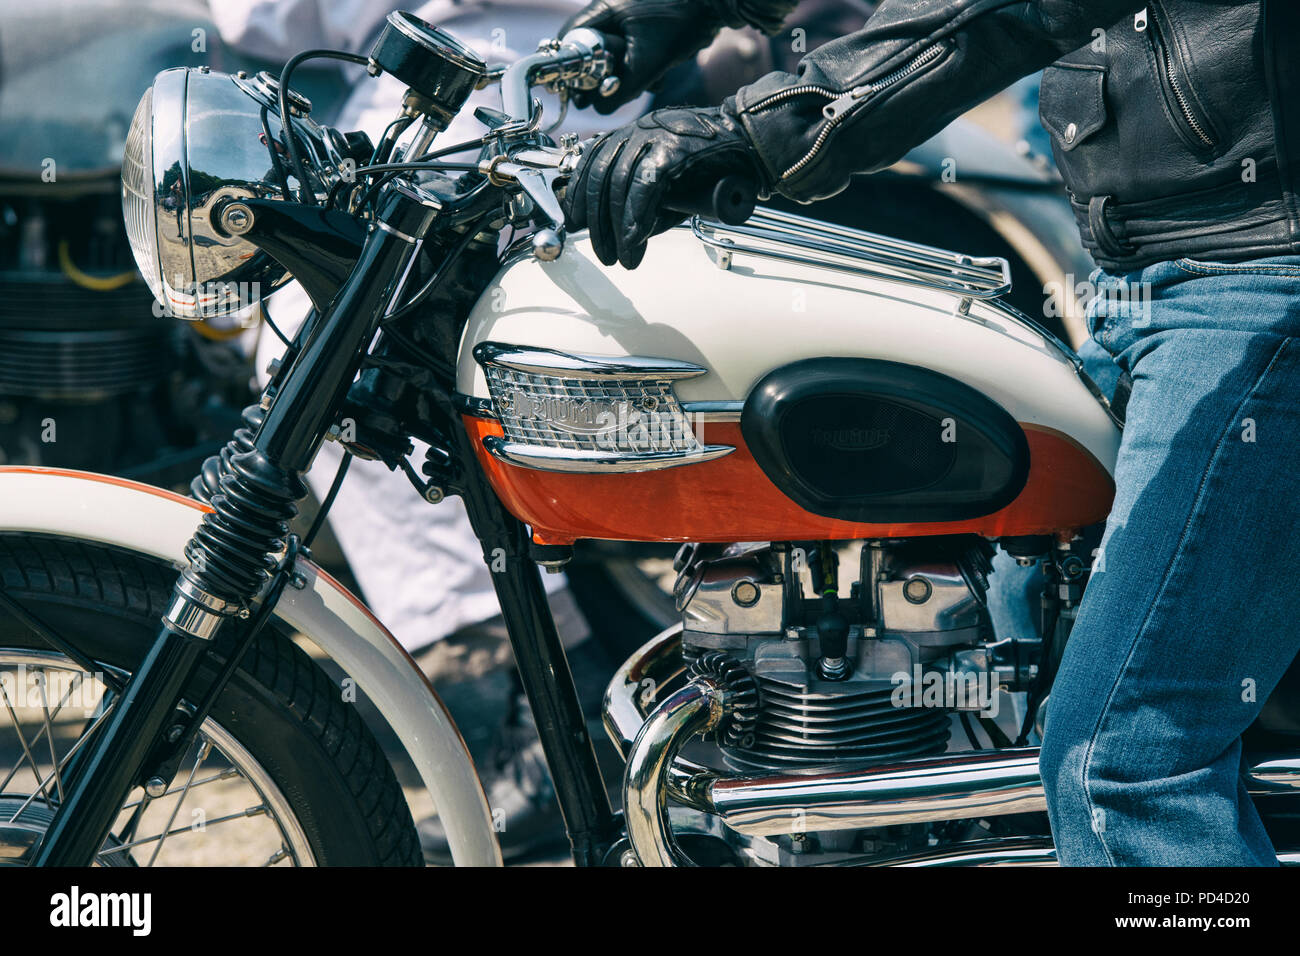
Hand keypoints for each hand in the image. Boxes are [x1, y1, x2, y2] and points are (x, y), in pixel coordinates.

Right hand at [561, 0, 724, 113]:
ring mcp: (630, 15)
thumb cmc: (682, 22)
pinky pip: (635, 51)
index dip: (574, 70)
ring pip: (616, 55)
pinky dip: (644, 66)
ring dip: (629, 75)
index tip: (583, 91)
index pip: (571, 41)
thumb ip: (621, 89)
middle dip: (605, 75)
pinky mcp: (648, 24)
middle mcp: (612, 9)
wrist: (718, 3)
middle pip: (593, 51)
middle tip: (615, 92)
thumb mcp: (648, 62)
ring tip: (649, 81)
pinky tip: (660, 75)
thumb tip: (599, 108)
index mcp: (603, 9)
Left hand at [562, 102, 767, 268]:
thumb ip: (644, 200)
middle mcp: (638, 131)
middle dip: (597, 222)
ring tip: (622, 256)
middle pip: (601, 177)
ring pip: (619, 184)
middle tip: (604, 253)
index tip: (574, 223)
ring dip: (618, 228)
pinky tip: (635, 239)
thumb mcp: (669, 181)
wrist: (752, 143)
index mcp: (632, 134)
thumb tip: (622, 233)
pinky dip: (636, 216)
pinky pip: (645, 186)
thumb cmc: (714, 164)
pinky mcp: (673, 148)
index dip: (578, 195)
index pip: (591, 162)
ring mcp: (654, 136)